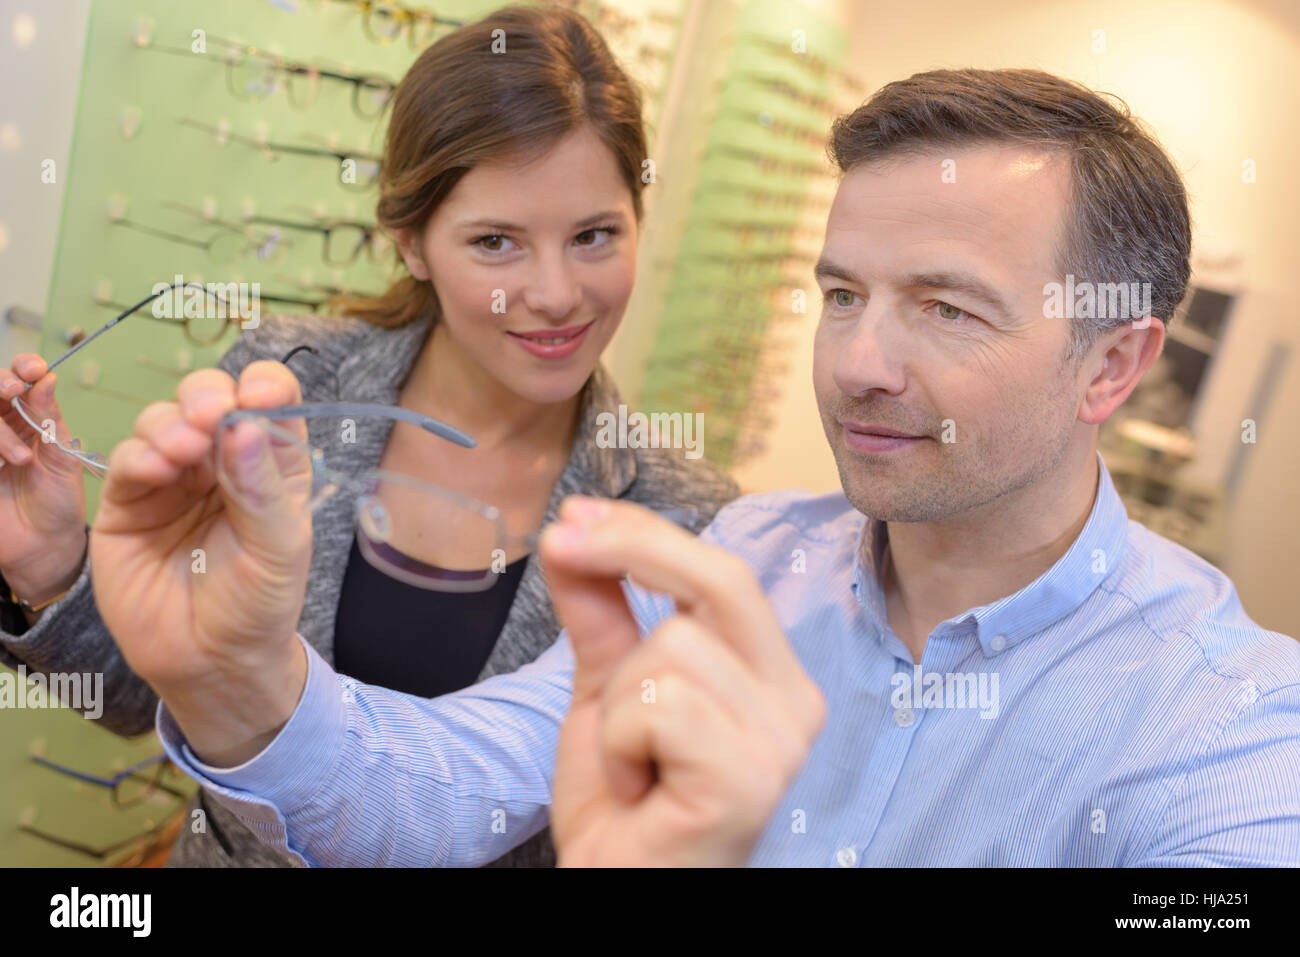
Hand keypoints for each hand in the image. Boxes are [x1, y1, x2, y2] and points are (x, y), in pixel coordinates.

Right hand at [0, 355, 88, 604]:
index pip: (18, 378)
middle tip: (13, 391)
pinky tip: (1, 465)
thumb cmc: (59, 503)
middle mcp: (2, 425)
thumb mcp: (61, 458)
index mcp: (29, 417)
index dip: (21, 367)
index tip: (32, 370)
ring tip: (20, 458)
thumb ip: (49, 419)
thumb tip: (46, 377)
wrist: (42, 548)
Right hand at [89, 362, 312, 765]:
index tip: (260, 395)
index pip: (271, 402)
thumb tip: (246, 424)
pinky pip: (127, 460)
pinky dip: (140, 455)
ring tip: (184, 451)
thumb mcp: (279, 547)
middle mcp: (221, 462)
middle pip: (209, 397)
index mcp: (271, 463)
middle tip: (210, 416)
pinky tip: (158, 469)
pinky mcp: (128, 502)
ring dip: (170, 424)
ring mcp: (173, 479)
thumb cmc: (259, 603)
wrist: (212, 662)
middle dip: (207, 395)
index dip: (265, 386)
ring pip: (162, 420)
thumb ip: (263, 487)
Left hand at [540, 497, 825, 866]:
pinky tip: (637, 788)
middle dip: (632, 553)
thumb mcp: (606, 689)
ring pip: (673, 649)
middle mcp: (794, 701)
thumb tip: (569, 532)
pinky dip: (621, 744)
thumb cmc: (625, 803)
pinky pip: (660, 705)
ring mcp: (781, 741)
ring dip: (619, 705)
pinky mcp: (751, 778)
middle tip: (560, 544)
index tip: (575, 514)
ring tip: (632, 761)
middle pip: (720, 582)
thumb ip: (600, 611)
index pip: (723, 572)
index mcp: (770, 673)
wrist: (620, 888)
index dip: (646, 533)